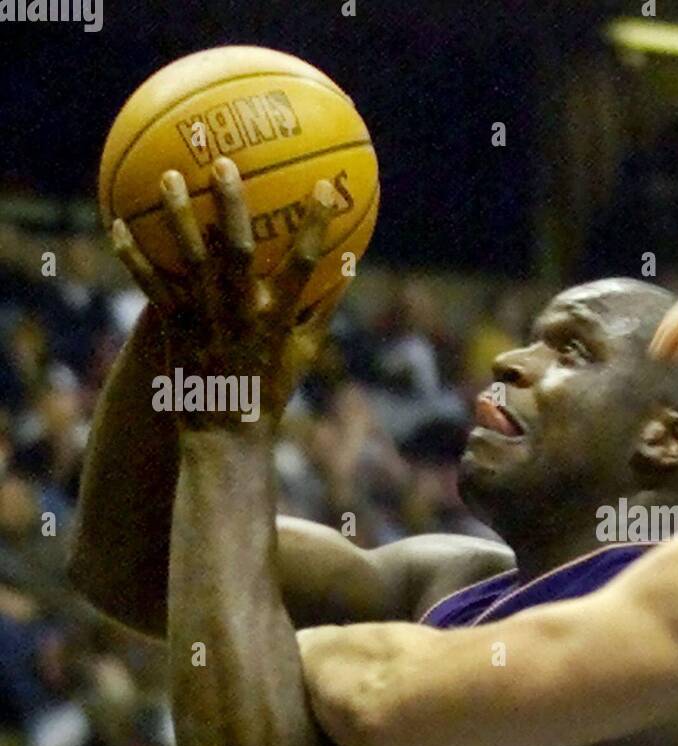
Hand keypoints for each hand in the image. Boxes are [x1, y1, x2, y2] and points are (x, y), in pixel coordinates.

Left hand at [110, 156, 345, 425]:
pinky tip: (118, 224)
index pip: (306, 265)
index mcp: (279, 319)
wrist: (227, 436)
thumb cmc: (270, 393)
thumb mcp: (305, 353)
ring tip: (170, 176)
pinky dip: (135, 256)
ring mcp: (207, 321)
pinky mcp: (176, 329)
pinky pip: (152, 286)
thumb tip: (348, 269)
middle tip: (226, 165)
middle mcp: (244, 315)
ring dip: (179, 216)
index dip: (317, 226)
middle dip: (234, 206)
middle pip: (241, 251)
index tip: (327, 186)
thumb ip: (324, 310)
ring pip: (191, 260)